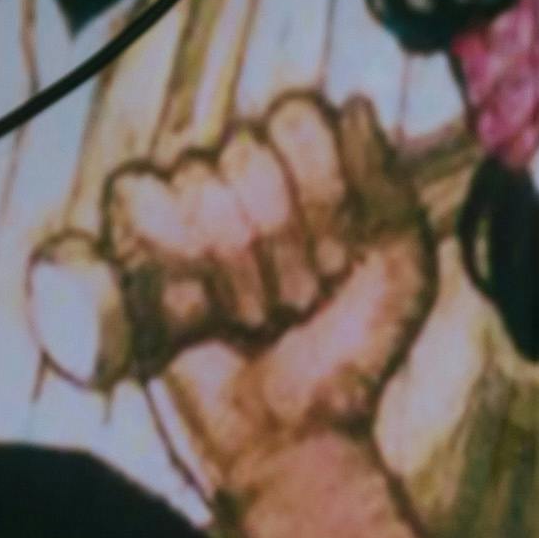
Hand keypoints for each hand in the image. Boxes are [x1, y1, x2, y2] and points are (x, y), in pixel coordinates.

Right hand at [65, 96, 436, 489]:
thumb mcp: (402, 271)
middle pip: (246, 153)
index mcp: (304, 167)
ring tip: (255, 316)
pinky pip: (136, 199)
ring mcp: (187, 211)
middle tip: (298, 300)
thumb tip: (358, 106)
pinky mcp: (136, 250)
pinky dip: (170, 254)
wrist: (295, 431)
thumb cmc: (351, 356)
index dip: (322, 191)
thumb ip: (389, 185)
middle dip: (281, 240)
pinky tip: (201, 308)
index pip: (296, 118)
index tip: (343, 258)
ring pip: (195, 182)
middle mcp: (242, 176)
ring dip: (233, 266)